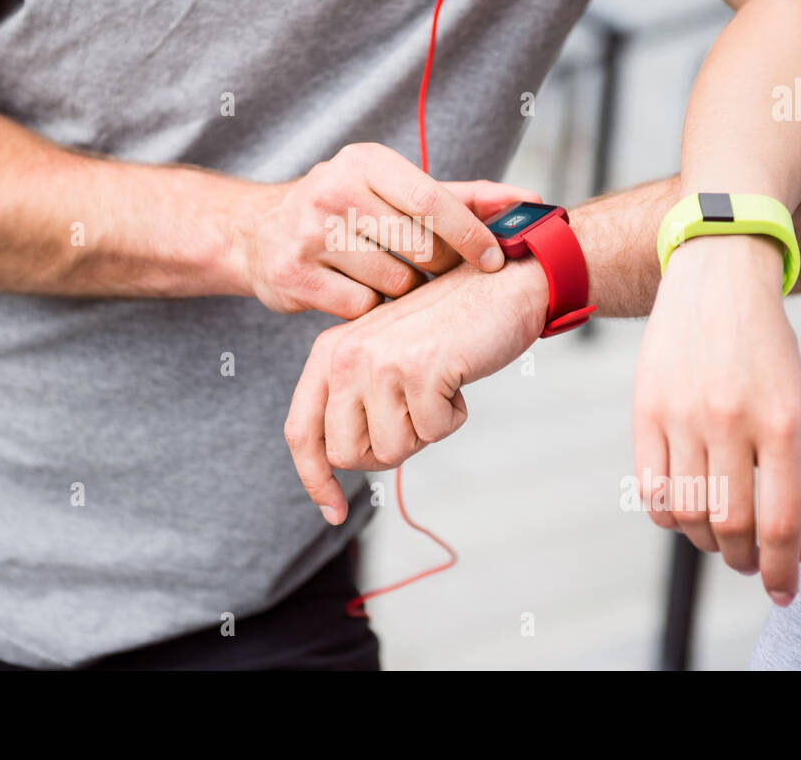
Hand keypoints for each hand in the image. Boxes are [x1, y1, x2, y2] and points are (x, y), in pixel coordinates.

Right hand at [232, 142, 539, 319]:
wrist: (254, 233)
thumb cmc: (342, 210)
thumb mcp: (392, 188)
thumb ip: (460, 196)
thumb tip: (530, 201)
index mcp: (365, 162)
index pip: (433, 199)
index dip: (471, 233)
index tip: (494, 259)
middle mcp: (334, 190)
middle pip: (419, 247)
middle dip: (435, 266)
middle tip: (429, 268)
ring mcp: (310, 233)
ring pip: (394, 282)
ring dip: (402, 290)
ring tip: (384, 275)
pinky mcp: (294, 275)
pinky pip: (361, 307)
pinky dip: (368, 307)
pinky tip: (354, 289)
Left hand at [284, 257, 549, 522]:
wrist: (498, 288)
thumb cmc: (444, 329)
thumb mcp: (382, 356)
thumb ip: (354, 399)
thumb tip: (339, 463)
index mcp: (328, 353)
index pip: (301, 432)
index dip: (314, 480)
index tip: (334, 513)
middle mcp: (345, 356)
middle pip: (346, 454)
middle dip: (385, 450)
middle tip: (414, 417)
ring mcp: (381, 362)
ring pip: (391, 450)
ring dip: (423, 432)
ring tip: (436, 389)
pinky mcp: (419, 370)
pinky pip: (432, 433)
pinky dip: (452, 417)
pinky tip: (456, 379)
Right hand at [632, 234, 800, 605]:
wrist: (717, 280)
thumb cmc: (765, 351)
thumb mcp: (795, 408)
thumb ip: (798, 481)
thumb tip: (797, 555)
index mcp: (782, 421)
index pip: (779, 520)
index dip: (779, 569)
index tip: (781, 593)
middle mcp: (731, 419)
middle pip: (731, 524)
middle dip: (743, 560)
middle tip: (749, 563)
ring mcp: (683, 414)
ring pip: (687, 513)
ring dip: (705, 541)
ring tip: (718, 536)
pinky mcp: (645, 409)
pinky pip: (649, 489)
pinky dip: (668, 515)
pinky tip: (684, 510)